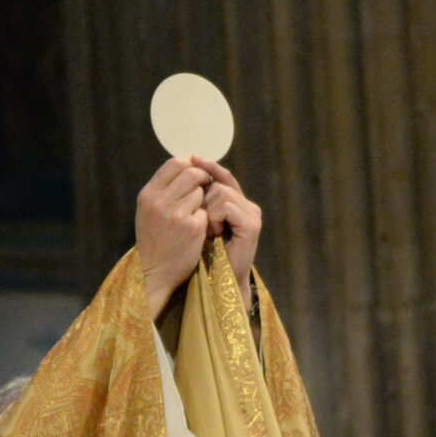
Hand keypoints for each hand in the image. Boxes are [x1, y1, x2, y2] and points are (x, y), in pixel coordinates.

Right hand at [136, 157, 211, 320]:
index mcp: (147, 195)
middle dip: (202, 178)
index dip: (189, 165)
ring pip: (201, 192)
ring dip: (204, 199)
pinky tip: (198, 229)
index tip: (195, 173)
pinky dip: (206, 218)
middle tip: (205, 187)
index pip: (174, 163)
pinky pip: (207, 211)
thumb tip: (187, 166)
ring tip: (196, 212)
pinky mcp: (194, 228)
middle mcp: (160, 202)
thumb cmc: (152, 239)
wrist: (153, 271)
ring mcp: (177, 215)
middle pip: (191, 173)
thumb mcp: (147, 211)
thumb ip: (163, 190)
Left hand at [199, 160, 261, 311]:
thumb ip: (197, 200)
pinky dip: (215, 217)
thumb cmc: (203, 253)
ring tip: (208, 230)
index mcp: (236, 203)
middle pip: (220, 184)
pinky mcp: (252, 225)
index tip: (192, 157)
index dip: (209, 166)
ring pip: (222, 193)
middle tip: (201, 220)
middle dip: (204, 199)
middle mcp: (247, 205)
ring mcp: (252, 215)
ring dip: (208, 210)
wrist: (217, 279)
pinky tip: (214, 232)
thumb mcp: (197, 221)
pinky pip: (227, 207)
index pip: (223, 176)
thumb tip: (183, 173)